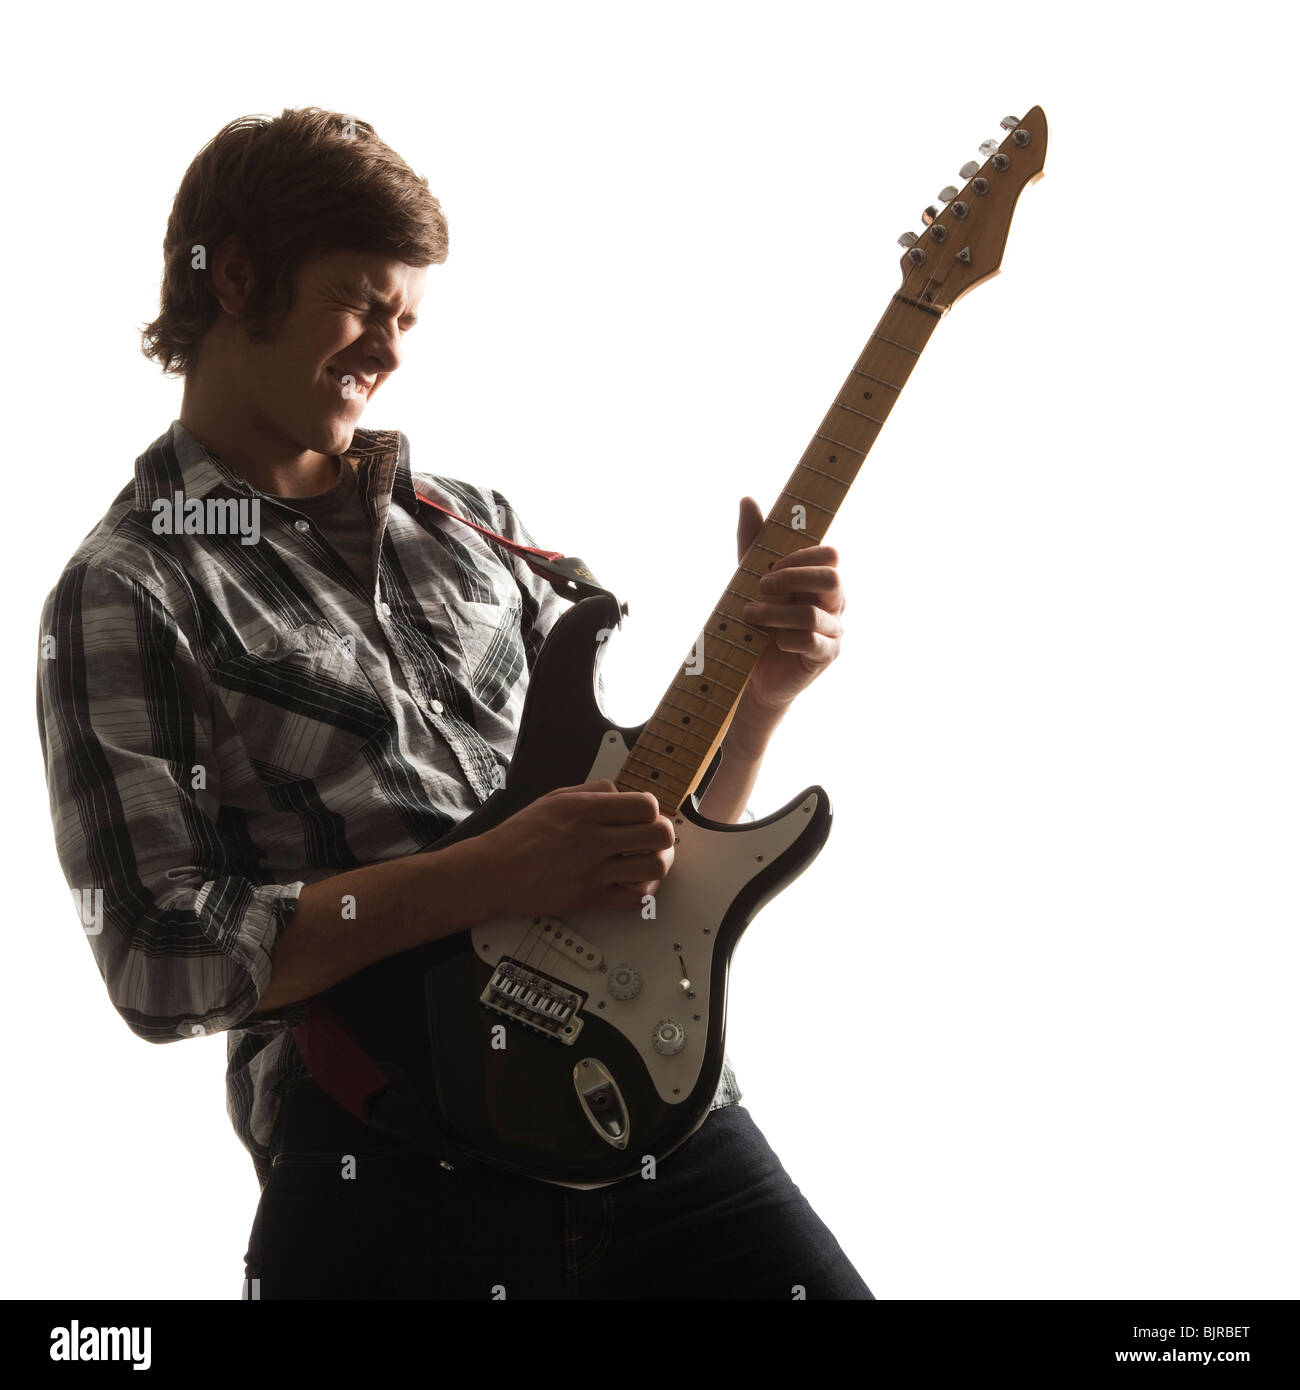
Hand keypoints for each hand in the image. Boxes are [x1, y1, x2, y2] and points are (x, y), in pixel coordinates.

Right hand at [477, 780, 676, 915]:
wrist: (494, 873)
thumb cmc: (520, 835)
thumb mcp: (554, 797)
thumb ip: (593, 792)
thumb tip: (622, 794)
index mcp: (584, 810)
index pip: (645, 805)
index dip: (652, 810)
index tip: (645, 816)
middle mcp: (593, 839)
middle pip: (659, 835)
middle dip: (663, 835)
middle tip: (654, 838)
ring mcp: (593, 871)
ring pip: (654, 867)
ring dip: (658, 863)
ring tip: (648, 860)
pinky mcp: (590, 898)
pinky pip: (635, 899)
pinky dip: (643, 891)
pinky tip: (634, 882)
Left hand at [735, 496, 846, 718]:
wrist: (753, 671)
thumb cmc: (757, 621)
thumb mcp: (750, 577)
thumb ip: (753, 541)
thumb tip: (747, 499)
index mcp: (820, 579)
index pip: (829, 555)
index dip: (800, 557)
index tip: (770, 566)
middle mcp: (834, 602)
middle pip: (832, 578)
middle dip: (792, 578)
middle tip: (761, 586)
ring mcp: (834, 630)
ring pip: (812, 613)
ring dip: (774, 613)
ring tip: (748, 615)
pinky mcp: (826, 656)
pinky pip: (811, 642)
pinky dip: (786, 639)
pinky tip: (772, 642)